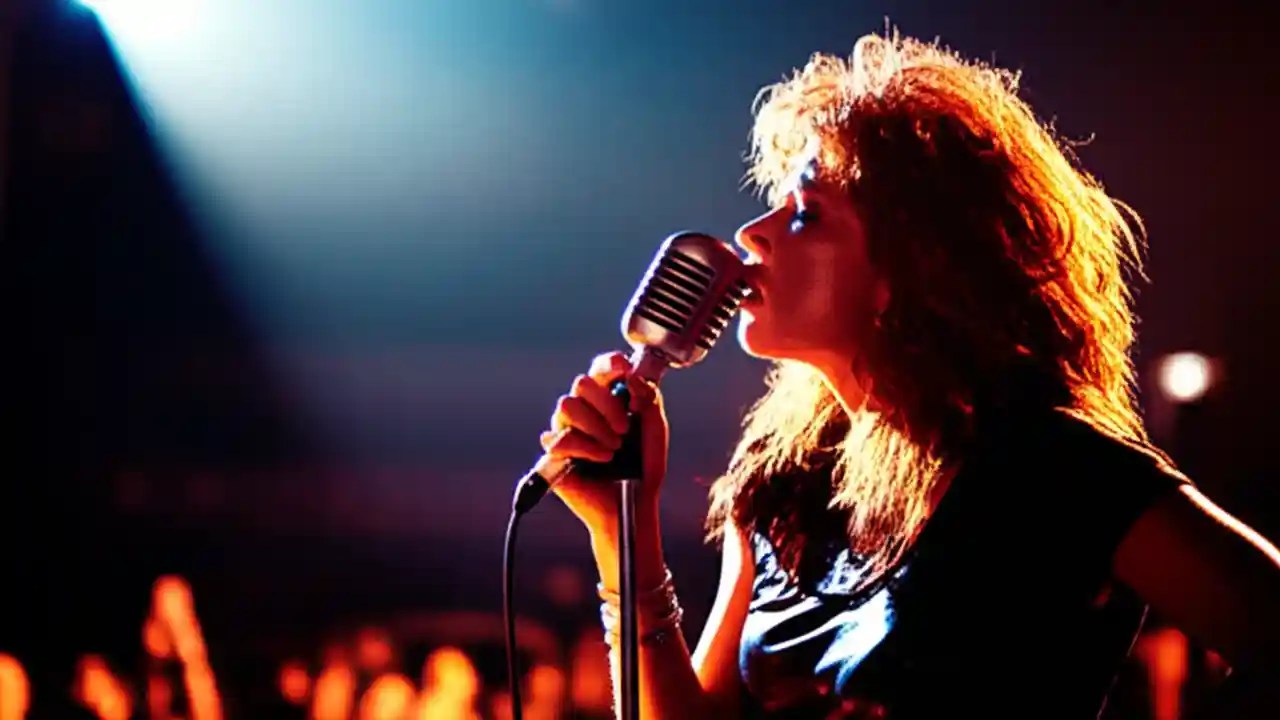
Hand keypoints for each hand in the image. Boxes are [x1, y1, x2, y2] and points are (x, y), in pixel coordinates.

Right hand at [539, 351, 668, 533]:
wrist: (633, 502)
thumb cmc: (643, 466)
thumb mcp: (654, 429)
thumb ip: (648, 399)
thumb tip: (633, 377)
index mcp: (608, 398)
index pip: (601, 368)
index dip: (609, 363)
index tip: (623, 368)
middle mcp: (584, 409)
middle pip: (581, 382)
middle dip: (606, 403)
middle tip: (624, 428)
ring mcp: (567, 429)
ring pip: (566, 405)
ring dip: (596, 426)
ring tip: (614, 447)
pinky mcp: (554, 453)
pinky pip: (560, 438)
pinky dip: (586, 447)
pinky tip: (602, 458)